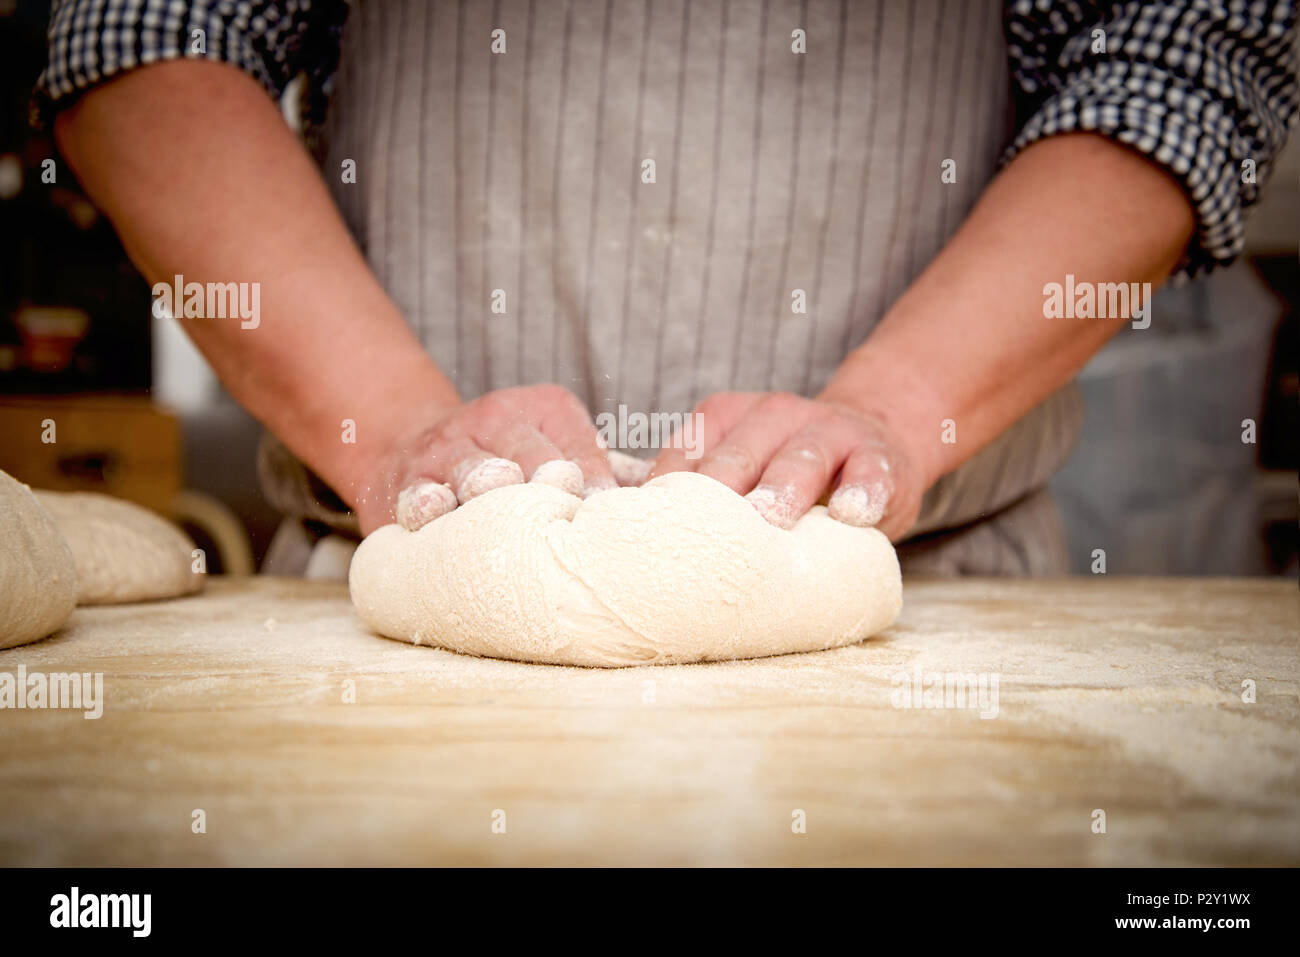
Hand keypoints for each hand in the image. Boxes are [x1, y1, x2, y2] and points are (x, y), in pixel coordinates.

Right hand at [355, 385, 615, 533]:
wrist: (412, 446)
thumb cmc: (513, 460)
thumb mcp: (559, 444)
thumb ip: (610, 468)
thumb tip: (681, 493)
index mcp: (547, 411)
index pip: (580, 447)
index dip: (596, 484)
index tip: (609, 515)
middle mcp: (497, 420)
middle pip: (529, 454)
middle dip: (546, 477)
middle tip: (563, 500)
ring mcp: (449, 449)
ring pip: (474, 469)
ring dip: (488, 484)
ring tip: (499, 496)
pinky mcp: (406, 481)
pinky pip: (416, 493)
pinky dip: (425, 504)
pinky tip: (434, 513)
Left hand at [648, 391, 924, 539]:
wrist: (873, 440)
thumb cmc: (784, 475)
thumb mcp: (741, 468)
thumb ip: (697, 495)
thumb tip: (628, 543)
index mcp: (726, 418)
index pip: (688, 455)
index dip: (668, 495)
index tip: (648, 535)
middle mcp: (773, 416)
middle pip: (739, 455)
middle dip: (719, 492)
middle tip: (703, 533)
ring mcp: (828, 432)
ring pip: (800, 459)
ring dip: (783, 489)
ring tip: (770, 520)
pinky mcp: (878, 457)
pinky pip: (869, 473)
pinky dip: (862, 492)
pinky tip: (852, 515)